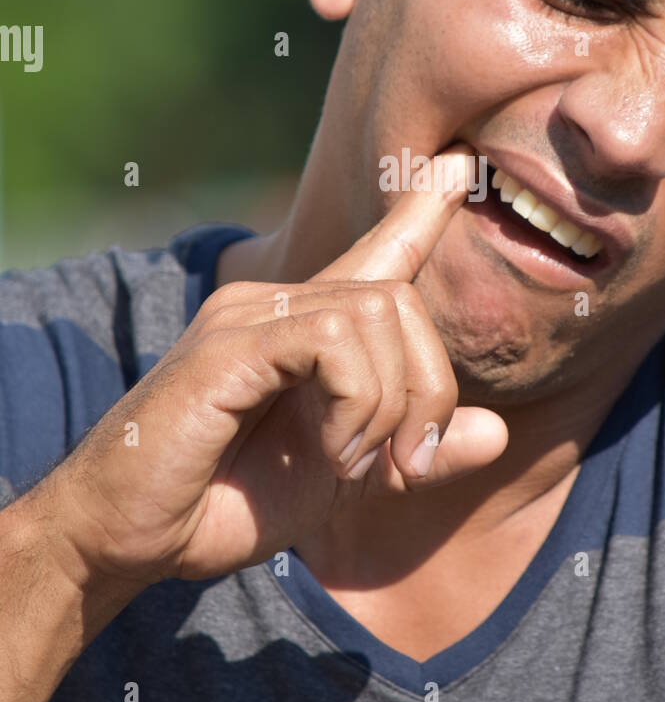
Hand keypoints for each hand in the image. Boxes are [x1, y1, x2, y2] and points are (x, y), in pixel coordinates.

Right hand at [52, 147, 507, 584]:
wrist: (130, 538)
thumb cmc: (226, 502)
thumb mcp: (346, 477)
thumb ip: (417, 454)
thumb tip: (498, 431)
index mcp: (304, 324)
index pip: (376, 247)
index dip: (422, 207)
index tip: (462, 164)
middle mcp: (275, 303)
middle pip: (400, 296)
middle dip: (431, 387)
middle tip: (409, 462)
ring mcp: (247, 316)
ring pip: (375, 312)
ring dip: (391, 405)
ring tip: (355, 463)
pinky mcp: (228, 347)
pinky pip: (330, 342)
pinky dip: (356, 406)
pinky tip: (333, 452)